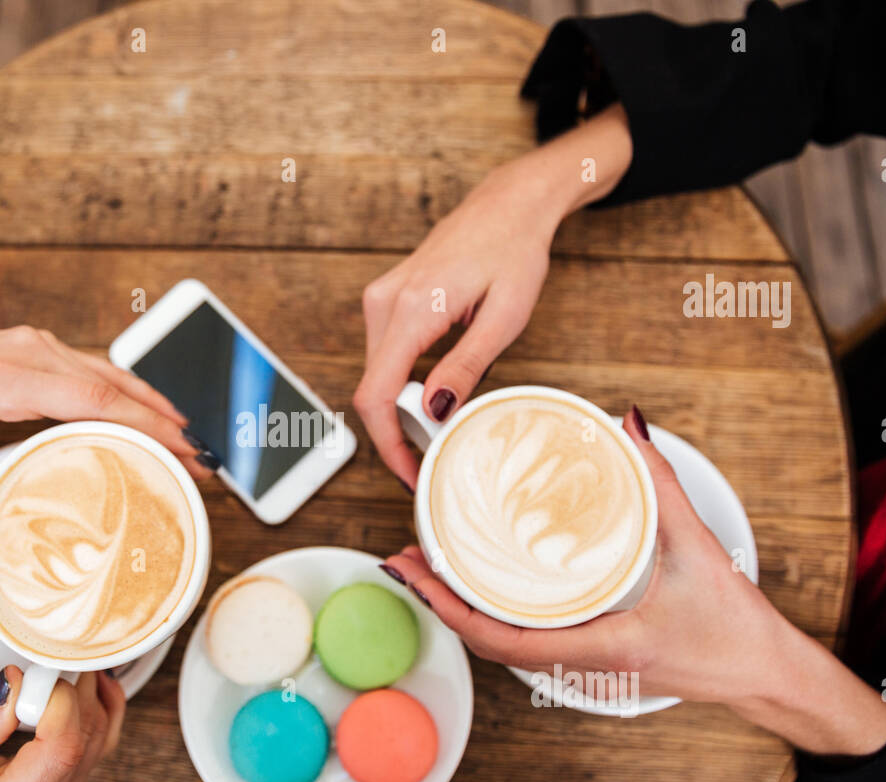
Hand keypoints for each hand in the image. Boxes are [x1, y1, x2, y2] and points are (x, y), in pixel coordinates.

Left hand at [0, 297, 212, 544]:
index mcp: (6, 378)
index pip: (88, 397)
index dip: (140, 422)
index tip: (177, 447)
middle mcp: (33, 353)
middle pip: (115, 388)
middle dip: (164, 425)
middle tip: (201, 463)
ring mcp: (46, 345)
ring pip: (117, 375)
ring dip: (158, 409)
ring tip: (193, 446)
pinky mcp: (53, 348)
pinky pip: (105, 371)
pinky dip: (138, 396)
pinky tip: (162, 419)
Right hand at [0, 667, 124, 781]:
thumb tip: (17, 683)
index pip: (58, 754)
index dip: (60, 702)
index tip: (38, 672)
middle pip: (80, 747)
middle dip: (73, 692)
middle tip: (52, 653)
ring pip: (94, 749)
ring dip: (88, 700)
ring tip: (66, 663)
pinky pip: (91, 758)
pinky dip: (94, 718)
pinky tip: (90, 690)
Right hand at [353, 105, 632, 488]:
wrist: (509, 205)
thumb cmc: (514, 253)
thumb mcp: (503, 319)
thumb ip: (464, 368)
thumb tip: (433, 414)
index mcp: (411, 309)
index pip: (376, 394)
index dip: (388, 445)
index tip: (411, 473)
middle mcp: (384, 303)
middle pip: (372, 390)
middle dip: (398, 432)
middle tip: (437, 453)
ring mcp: (380, 299)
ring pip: (376, 375)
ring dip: (401, 408)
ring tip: (442, 421)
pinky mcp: (386, 300)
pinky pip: (384, 356)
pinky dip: (403, 383)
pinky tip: (432, 390)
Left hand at [383, 409, 885, 756]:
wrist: (766, 676)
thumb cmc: (736, 630)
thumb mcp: (699, 550)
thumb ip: (661, 485)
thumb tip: (628, 427)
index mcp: (600, 646)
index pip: (503, 640)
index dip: (451, 607)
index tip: (415, 573)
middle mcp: (580, 661)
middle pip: (488, 641)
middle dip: (440, 602)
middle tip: (404, 558)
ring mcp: (581, 662)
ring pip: (503, 643)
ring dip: (460, 607)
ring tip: (428, 567)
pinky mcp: (589, 653)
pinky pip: (526, 639)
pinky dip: (492, 613)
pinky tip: (478, 584)